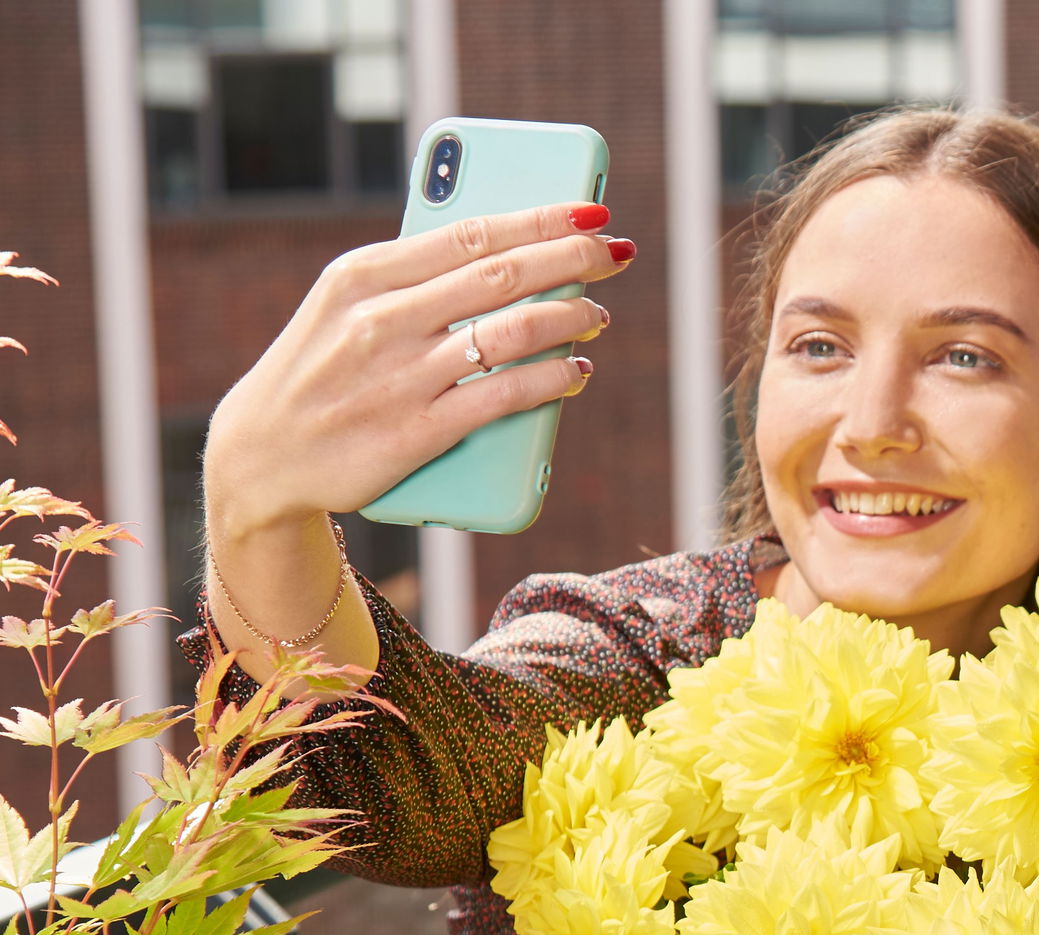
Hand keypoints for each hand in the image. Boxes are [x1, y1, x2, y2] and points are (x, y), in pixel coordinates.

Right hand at [203, 201, 632, 541]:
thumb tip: (505, 255)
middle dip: (571, 259)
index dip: (540, 219)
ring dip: (570, 318)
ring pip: (512, 333)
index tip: (589, 210)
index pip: (471, 233)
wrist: (260, 457)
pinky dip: (552, 380)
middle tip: (615, 252)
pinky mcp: (416, 432)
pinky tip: (576, 371)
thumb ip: (412, 281)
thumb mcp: (346, 307)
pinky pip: (504, 396)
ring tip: (597, 315)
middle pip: (501, 275)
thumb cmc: (320, 371)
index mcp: (363, 275)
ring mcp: (400, 377)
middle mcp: (381, 320)